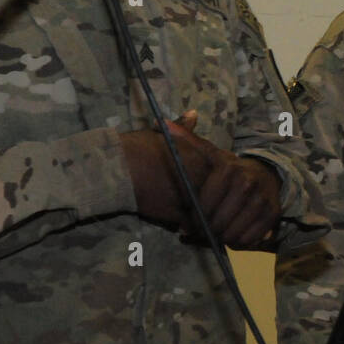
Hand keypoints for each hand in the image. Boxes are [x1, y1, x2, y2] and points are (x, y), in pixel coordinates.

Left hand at [120, 111, 281, 247]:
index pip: (204, 205)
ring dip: (222, 236)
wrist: (265, 175)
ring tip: (218, 228)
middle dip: (207, 229)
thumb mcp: (208, 154)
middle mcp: (247, 181)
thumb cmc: (228, 171)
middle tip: (204, 227)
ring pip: (231, 233)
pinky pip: (247, 240)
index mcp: (228, 168)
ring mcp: (262, 198)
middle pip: (217, 222)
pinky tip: (234, 230)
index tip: (190, 219)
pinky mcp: (273, 214)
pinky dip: (238, 240)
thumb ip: (185, 139)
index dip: (195, 216)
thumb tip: (159, 121)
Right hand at [122, 111, 210, 226]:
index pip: (226, 171)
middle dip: (218, 200)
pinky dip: (193, 228)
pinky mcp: (179, 214)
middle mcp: (202, 177)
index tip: (215, 183)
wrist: (118, 169)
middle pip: (221, 193)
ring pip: (209, 211)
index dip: (221, 179)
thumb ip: (183, 130)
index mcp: (203, 157)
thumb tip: (194, 114)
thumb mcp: (163, 135)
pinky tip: (187, 230)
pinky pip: (194, 225)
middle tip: (212, 205)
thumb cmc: (139, 148)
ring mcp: (192, 196)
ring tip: (204, 220)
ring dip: (208, 216)